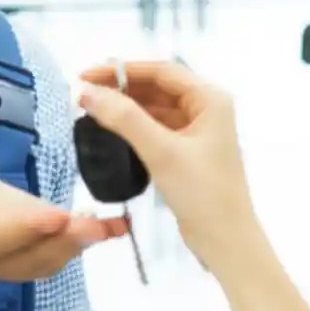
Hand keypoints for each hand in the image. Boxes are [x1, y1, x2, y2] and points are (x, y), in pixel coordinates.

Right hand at [0, 158, 127, 281]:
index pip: (2, 235)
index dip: (26, 228)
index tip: (51, 217)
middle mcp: (5, 254)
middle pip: (38, 250)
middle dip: (66, 240)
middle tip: (93, 226)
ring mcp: (29, 257)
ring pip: (60, 254)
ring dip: (86, 242)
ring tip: (112, 226)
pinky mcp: (48, 251)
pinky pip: (73, 247)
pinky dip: (97, 239)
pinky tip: (120, 225)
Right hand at [78, 61, 262, 268]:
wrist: (225, 241)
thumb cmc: (202, 193)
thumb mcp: (162, 152)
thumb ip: (124, 118)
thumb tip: (87, 92)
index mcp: (210, 99)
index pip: (161, 71)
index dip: (122, 69)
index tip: (87, 75)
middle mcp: (207, 108)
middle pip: (158, 86)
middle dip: (121, 87)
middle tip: (84, 92)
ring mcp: (197, 130)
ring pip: (155, 107)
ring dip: (126, 106)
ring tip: (91, 107)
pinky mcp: (187, 150)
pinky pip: (156, 127)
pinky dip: (133, 125)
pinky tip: (110, 128)